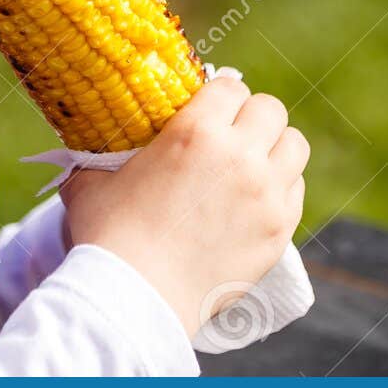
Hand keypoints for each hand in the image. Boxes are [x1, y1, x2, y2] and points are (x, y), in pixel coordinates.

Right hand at [59, 69, 308, 338]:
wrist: (136, 300)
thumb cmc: (108, 238)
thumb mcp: (92, 182)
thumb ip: (101, 158)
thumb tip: (93, 150)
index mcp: (195, 131)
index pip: (232, 87)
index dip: (220, 97)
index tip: (210, 113)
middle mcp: (239, 155)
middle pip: (270, 110)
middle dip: (252, 118)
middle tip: (233, 136)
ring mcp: (266, 193)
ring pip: (295, 146)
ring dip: (275, 149)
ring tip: (254, 164)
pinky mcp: (279, 230)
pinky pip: (296, 190)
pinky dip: (282, 188)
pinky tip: (258, 199)